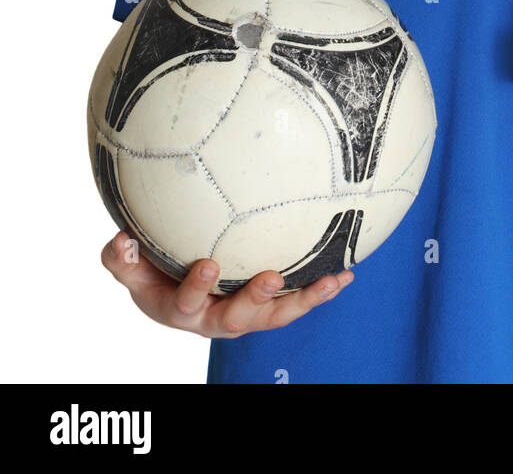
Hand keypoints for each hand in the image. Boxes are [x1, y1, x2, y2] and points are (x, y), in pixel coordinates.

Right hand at [101, 231, 352, 337]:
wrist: (175, 290)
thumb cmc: (151, 273)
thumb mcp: (129, 268)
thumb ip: (120, 258)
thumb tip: (121, 240)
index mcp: (181, 308)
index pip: (185, 303)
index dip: (196, 288)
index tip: (208, 264)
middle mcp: (216, 318)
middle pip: (237, 318)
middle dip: (254, 299)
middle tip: (269, 276)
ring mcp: (246, 316)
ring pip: (275, 316)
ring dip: (303, 300)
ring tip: (330, 282)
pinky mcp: (268, 308)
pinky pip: (296, 302)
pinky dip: (320, 291)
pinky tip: (346, 275)